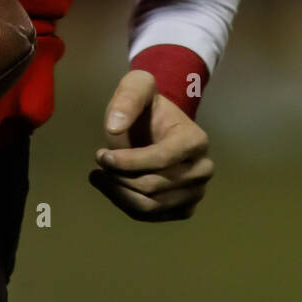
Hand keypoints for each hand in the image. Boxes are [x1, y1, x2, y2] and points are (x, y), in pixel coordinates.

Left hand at [89, 70, 213, 221]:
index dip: (127, 162)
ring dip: (118, 192)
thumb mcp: (137, 86)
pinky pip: (150, 215)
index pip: (160, 159)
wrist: (159, 124)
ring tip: (100, 176)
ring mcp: (196, 192)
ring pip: (150, 205)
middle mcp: (202, 169)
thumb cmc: (149, 106)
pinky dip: (125, 203)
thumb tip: (114, 128)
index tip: (100, 155)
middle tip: (99, 163)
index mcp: (196, 140)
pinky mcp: (184, 208)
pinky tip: (112, 186)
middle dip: (119, 177)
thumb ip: (127, 98)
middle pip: (153, 186)